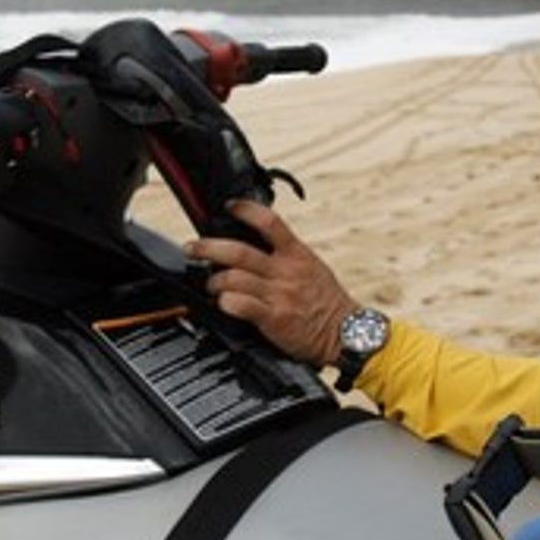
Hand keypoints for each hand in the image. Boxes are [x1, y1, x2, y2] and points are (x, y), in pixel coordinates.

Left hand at [185, 200, 356, 365]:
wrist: (346, 333)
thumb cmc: (328, 302)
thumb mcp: (312, 268)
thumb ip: (286, 256)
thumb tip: (257, 244)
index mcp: (297, 254)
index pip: (269, 222)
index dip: (245, 210)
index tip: (229, 206)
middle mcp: (286, 271)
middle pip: (239, 252)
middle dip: (209, 247)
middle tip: (193, 247)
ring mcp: (279, 295)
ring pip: (234, 278)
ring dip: (214, 281)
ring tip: (211, 285)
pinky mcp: (274, 318)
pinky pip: (240, 306)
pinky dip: (226, 303)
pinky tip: (224, 304)